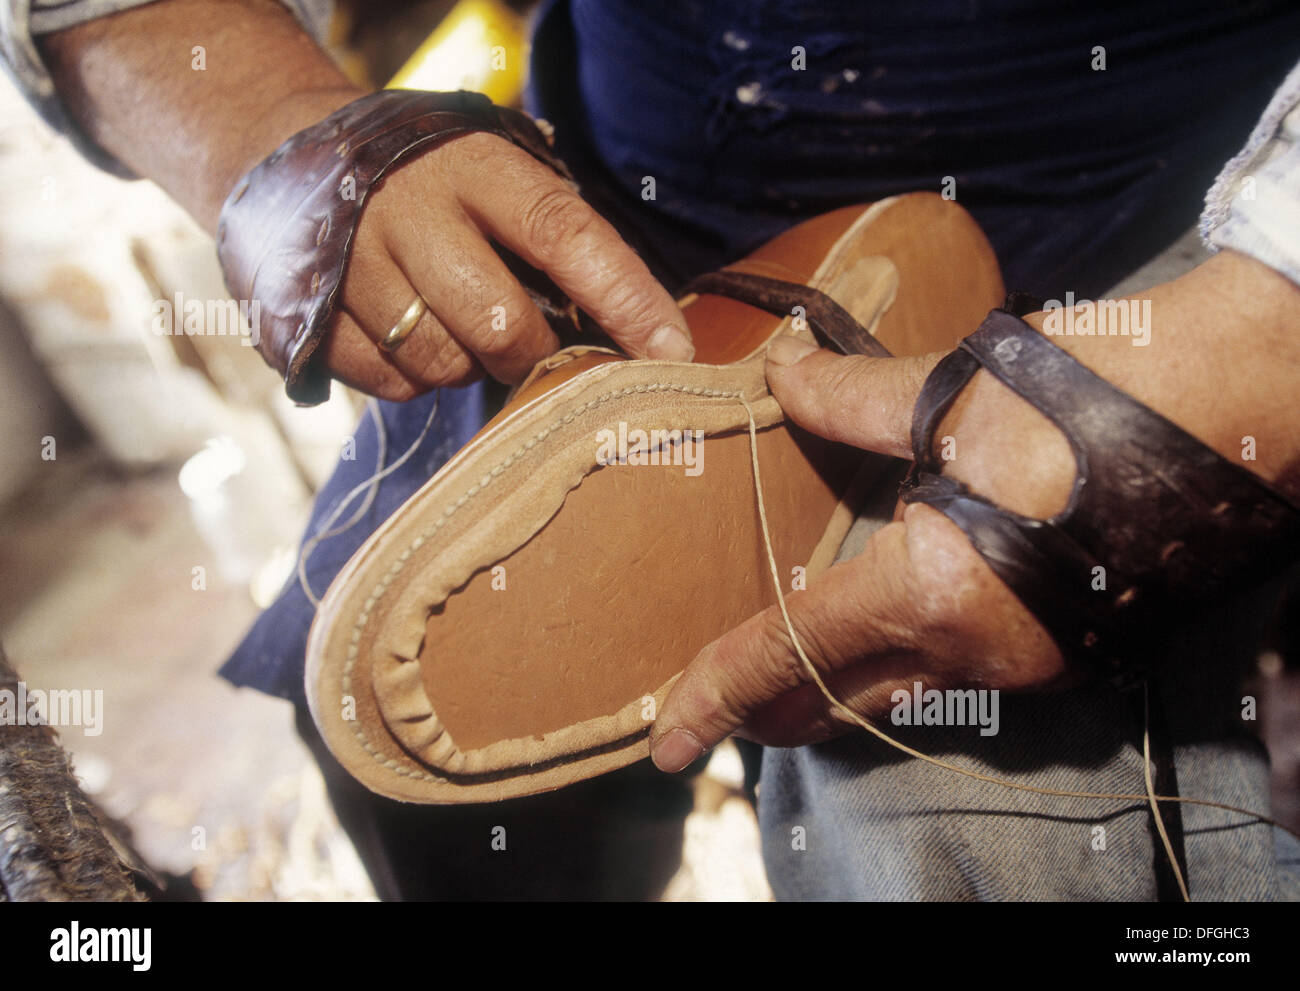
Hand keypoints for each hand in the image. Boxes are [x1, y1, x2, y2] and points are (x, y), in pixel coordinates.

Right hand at [322, 131, 693, 399]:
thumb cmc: (440, 182)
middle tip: (542, 348)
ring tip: (460, 323)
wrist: (304, 158)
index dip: (626, 298)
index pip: (566, 234)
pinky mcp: (311, 314)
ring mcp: (353, 262)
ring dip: (471, 365)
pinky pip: (395, 385)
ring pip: (444, 364)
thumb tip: (640, 334)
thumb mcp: (497, 175)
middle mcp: (411, 208)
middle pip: (501, 323)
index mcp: (476, 166)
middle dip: (536, 355)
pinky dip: (418, 378)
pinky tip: (411, 334)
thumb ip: (556, 238)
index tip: (675, 351)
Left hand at [648, 249, 1299, 771]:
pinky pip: (964, 672)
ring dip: (841, 684)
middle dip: (771, 709)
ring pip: (904, 692)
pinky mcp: (1067, 646)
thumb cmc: (1099, 395)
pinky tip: (891, 629)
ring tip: (793, 667)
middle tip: (717, 711)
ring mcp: (1031, 658)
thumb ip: (852, 400)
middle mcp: (977, 646)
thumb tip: (782, 371)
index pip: (790, 654)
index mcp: (932, 589)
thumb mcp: (958, 395)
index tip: (667, 741)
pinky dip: (908, 662)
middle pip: (840, 698)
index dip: (717, 694)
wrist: (1245, 403)